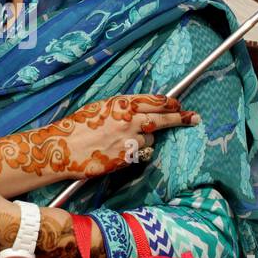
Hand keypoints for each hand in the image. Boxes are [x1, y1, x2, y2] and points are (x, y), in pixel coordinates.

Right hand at [51, 95, 193, 176]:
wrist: (64, 149)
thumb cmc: (78, 126)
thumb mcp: (100, 107)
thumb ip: (122, 108)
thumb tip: (140, 109)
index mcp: (121, 104)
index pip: (154, 100)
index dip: (169, 102)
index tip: (178, 104)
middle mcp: (129, 120)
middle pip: (162, 118)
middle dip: (180, 118)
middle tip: (193, 117)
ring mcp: (130, 140)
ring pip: (150, 138)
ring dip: (145, 139)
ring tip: (123, 140)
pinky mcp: (128, 157)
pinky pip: (141, 153)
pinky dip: (137, 152)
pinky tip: (121, 152)